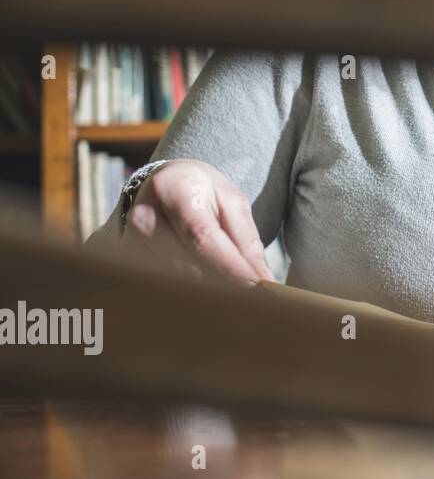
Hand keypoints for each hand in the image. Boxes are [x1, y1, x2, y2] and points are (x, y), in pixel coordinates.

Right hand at [103, 159, 272, 285]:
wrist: (165, 183)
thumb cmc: (204, 192)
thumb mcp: (232, 202)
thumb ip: (246, 239)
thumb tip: (262, 278)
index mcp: (174, 190)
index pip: (202, 237)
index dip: (230, 266)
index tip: (258, 286)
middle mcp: (144, 215)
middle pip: (186, 264)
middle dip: (224, 283)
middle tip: (253, 296)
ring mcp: (128, 239)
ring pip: (175, 279)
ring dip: (208, 288)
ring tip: (233, 289)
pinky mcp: (126, 258)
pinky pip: (162, 283)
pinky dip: (189, 289)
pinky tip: (207, 286)